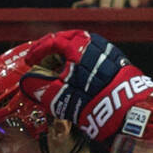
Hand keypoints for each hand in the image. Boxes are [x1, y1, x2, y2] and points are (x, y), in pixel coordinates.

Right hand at [21, 31, 152, 141]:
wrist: (125, 111)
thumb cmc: (90, 101)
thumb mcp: (59, 96)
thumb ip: (39, 87)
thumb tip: (26, 83)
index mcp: (77, 45)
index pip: (52, 41)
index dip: (38, 51)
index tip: (29, 61)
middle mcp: (93, 43)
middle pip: (68, 41)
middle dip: (52, 52)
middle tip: (43, 63)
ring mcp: (107, 51)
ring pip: (82, 50)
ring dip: (68, 59)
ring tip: (59, 72)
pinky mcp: (116, 62)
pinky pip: (94, 58)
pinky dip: (81, 65)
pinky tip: (78, 78)